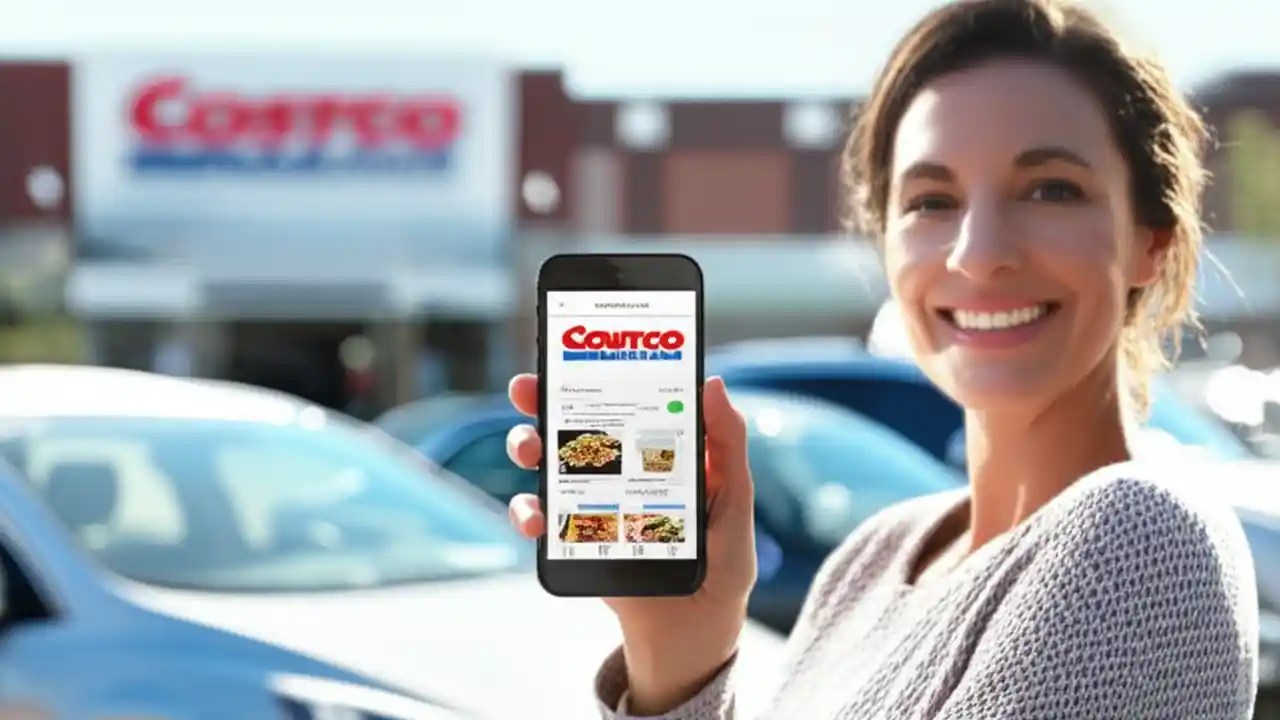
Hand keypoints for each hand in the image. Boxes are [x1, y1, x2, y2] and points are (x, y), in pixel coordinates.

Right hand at [505, 374, 756, 713]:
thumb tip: (713, 383)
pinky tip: (534, 514)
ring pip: (548, 465)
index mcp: (659, 454)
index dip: (597, 373)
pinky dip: (528, 511)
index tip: (575, 350)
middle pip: (574, 424)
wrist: (693, 638)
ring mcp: (593, 505)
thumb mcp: (735, 504)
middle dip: (542, 401)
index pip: (624, 401)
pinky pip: (541, 518)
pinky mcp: (574, 542)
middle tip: (525, 388)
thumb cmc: (723, 568)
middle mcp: (620, 472)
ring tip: (528, 448)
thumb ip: (729, 447)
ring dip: (527, 448)